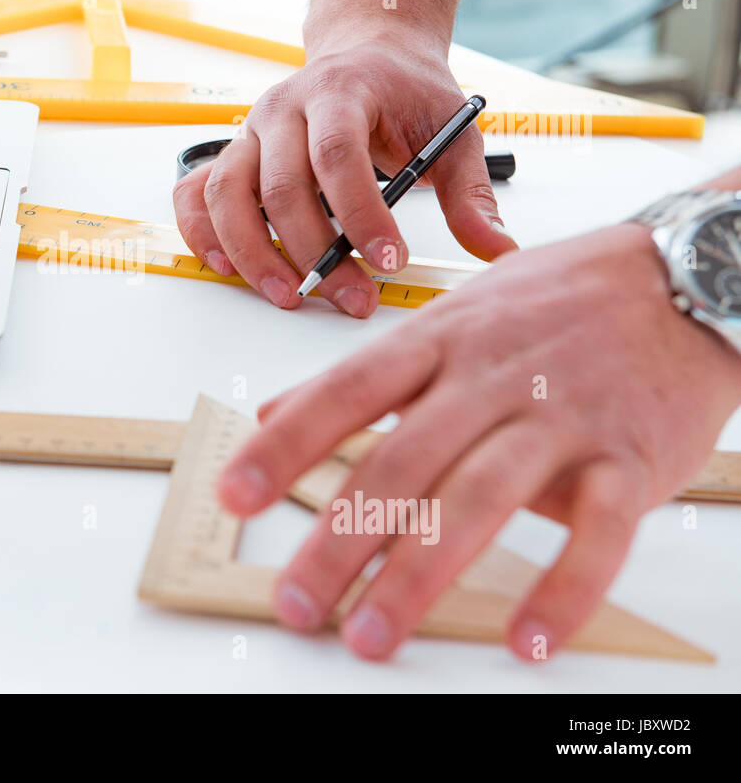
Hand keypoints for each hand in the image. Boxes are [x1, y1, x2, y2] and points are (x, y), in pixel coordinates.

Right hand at [173, 17, 517, 316]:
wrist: (368, 53)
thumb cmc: (406, 95)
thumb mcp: (454, 133)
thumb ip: (471, 195)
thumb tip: (498, 252)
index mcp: (339, 91)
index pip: (337, 155)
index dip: (359, 214)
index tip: (389, 261)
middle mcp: (283, 109)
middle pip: (280, 187)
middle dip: (314, 253)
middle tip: (353, 298)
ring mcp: (249, 133)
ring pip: (227, 195)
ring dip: (253, 254)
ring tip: (289, 296)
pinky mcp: (231, 156)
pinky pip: (197, 196)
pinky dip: (202, 234)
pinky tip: (226, 267)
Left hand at [216, 222, 740, 659]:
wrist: (685, 277)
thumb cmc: (554, 302)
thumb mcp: (448, 317)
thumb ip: (362, 375)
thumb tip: (273, 410)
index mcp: (439, 341)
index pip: (346, 393)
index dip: (287, 446)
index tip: (234, 495)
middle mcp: (490, 378)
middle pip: (402, 462)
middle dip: (340, 539)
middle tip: (296, 601)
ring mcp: (561, 419)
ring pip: (480, 498)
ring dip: (420, 574)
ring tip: (371, 634)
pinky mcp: (629, 459)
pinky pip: (599, 533)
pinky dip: (564, 589)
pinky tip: (525, 641)